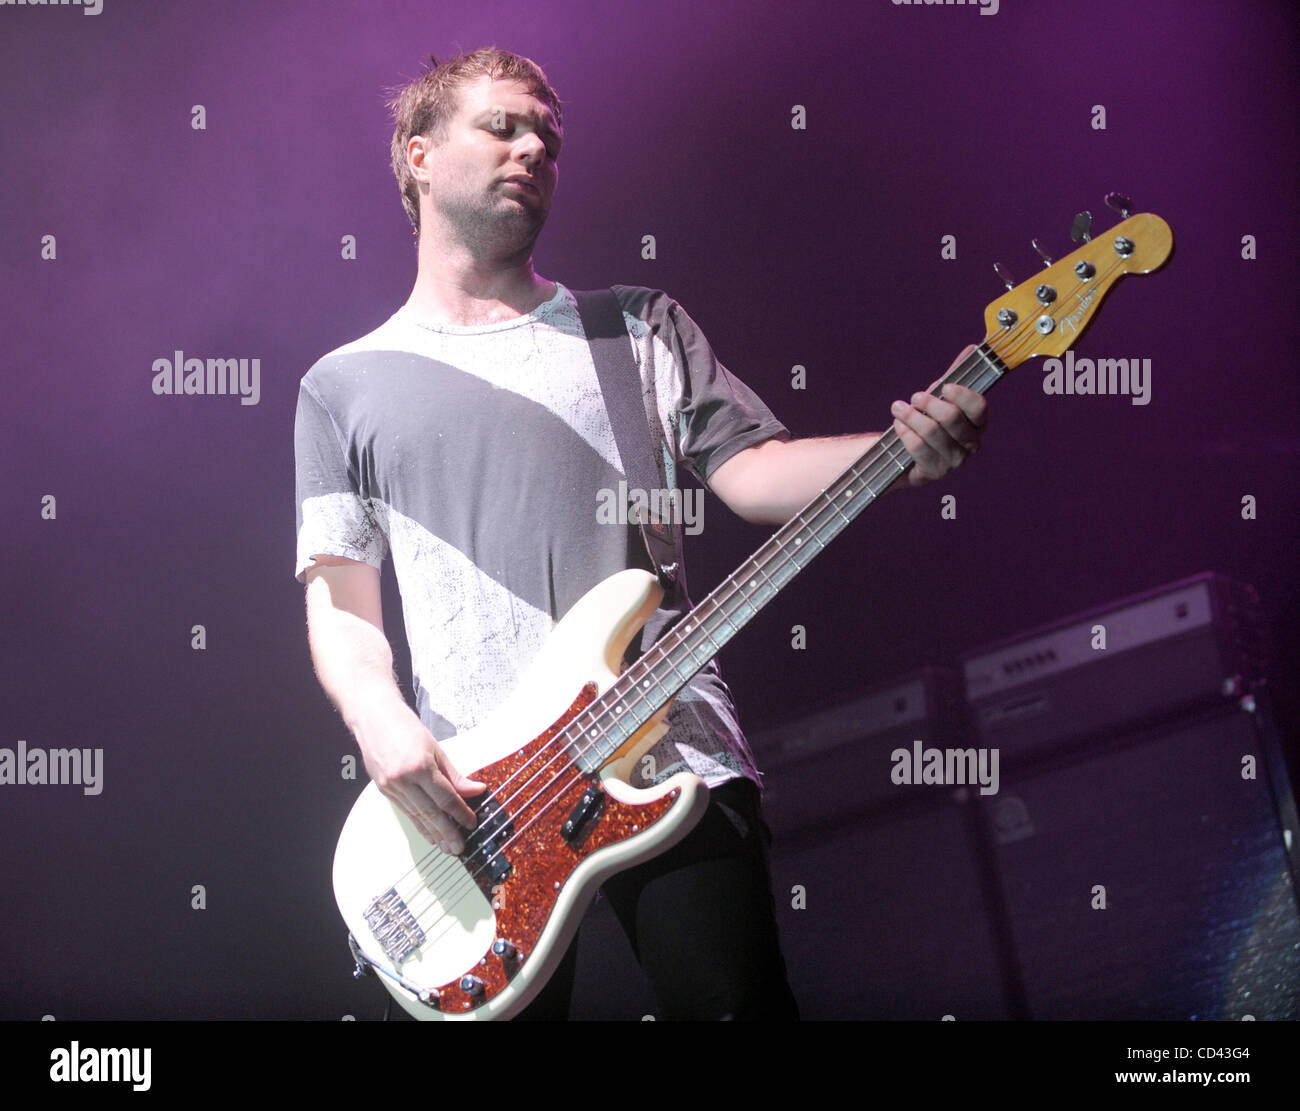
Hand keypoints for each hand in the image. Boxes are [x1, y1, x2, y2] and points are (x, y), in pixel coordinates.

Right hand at [356, 703, 485, 853]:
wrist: (373, 717)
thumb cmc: (405, 727)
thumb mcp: (436, 748)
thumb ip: (454, 774)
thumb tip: (474, 790)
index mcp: (419, 766)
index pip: (445, 797)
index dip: (460, 813)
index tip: (472, 823)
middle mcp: (403, 779)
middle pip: (430, 812)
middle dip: (447, 832)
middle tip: (459, 848)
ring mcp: (391, 786)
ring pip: (416, 815)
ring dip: (433, 833)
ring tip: (446, 847)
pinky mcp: (383, 790)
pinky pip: (405, 811)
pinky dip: (418, 824)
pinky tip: (428, 833)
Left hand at [890, 344, 988, 486]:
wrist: (907, 453)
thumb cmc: (929, 421)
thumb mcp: (940, 397)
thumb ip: (955, 375)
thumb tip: (971, 348)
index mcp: (978, 424)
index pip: (979, 408)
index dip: (962, 395)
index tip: (945, 386)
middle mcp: (971, 444)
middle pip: (952, 418)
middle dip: (929, 403)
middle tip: (915, 396)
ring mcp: (954, 461)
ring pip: (932, 432)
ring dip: (911, 416)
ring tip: (898, 408)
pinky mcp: (935, 472)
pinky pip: (918, 448)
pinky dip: (905, 433)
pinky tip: (898, 426)